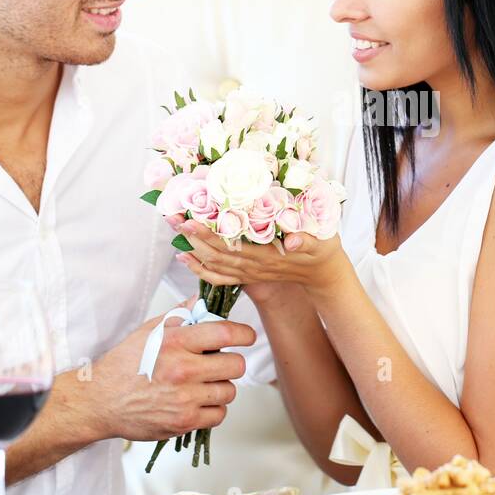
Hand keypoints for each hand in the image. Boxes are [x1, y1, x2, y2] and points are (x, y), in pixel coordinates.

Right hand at [83, 298, 256, 441]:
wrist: (100, 402)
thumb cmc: (124, 364)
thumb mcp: (149, 331)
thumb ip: (180, 314)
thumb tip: (204, 298)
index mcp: (175, 343)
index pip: (226, 334)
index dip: (244, 334)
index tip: (247, 336)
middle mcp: (182, 370)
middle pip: (236, 365)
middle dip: (231, 362)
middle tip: (218, 362)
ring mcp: (185, 398)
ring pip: (229, 391)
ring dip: (220, 386)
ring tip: (202, 383)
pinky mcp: (184, 422)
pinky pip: (219, 414)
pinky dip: (213, 409)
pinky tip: (197, 401)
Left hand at [167, 214, 351, 296]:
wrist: (322, 274)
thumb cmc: (322, 252)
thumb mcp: (322, 243)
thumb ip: (308, 241)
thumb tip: (295, 240)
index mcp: (267, 256)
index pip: (231, 246)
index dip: (208, 234)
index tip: (190, 220)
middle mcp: (254, 267)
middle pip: (215, 254)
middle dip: (192, 237)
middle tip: (172, 218)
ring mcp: (249, 272)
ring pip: (213, 264)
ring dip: (191, 249)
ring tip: (174, 230)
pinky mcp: (248, 274)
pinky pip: (219, 276)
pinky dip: (199, 269)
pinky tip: (185, 258)